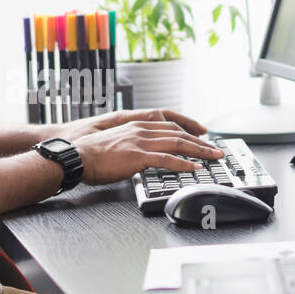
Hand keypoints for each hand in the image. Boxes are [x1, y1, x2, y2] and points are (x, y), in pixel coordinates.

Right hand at [71, 119, 223, 185]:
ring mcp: (141, 142)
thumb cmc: (91, 154)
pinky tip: (194, 168)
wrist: (78, 156)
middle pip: (179, 133)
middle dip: (201, 142)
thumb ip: (131, 145)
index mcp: (136, 125)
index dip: (188, 131)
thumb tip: (140, 155)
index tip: (201, 138)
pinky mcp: (138, 156)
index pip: (170, 126)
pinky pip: (167, 159)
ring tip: (213, 157)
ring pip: (178, 144)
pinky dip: (184, 163)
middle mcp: (141, 130)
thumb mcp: (115, 143)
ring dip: (199, 151)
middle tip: (216, 149)